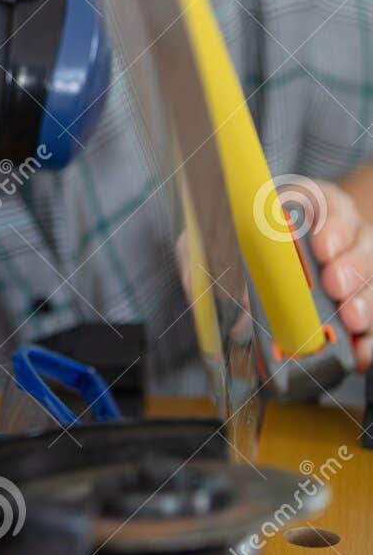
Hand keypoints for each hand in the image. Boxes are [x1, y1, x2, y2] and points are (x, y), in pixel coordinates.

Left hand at [175, 176, 371, 371]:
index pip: (327, 204)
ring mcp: (355, 267)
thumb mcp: (217, 235)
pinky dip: (368, 338)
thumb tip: (199, 285)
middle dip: (349, 266)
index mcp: (306, 205)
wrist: (270, 261)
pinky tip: (358, 350)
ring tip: (349, 320)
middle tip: (333, 285)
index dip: (329, 224)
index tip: (320, 246)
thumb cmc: (244, 241)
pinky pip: (372, 321)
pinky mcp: (360, 301)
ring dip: (362, 302)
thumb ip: (206, 250)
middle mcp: (340, 233)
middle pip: (358, 243)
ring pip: (371, 280)